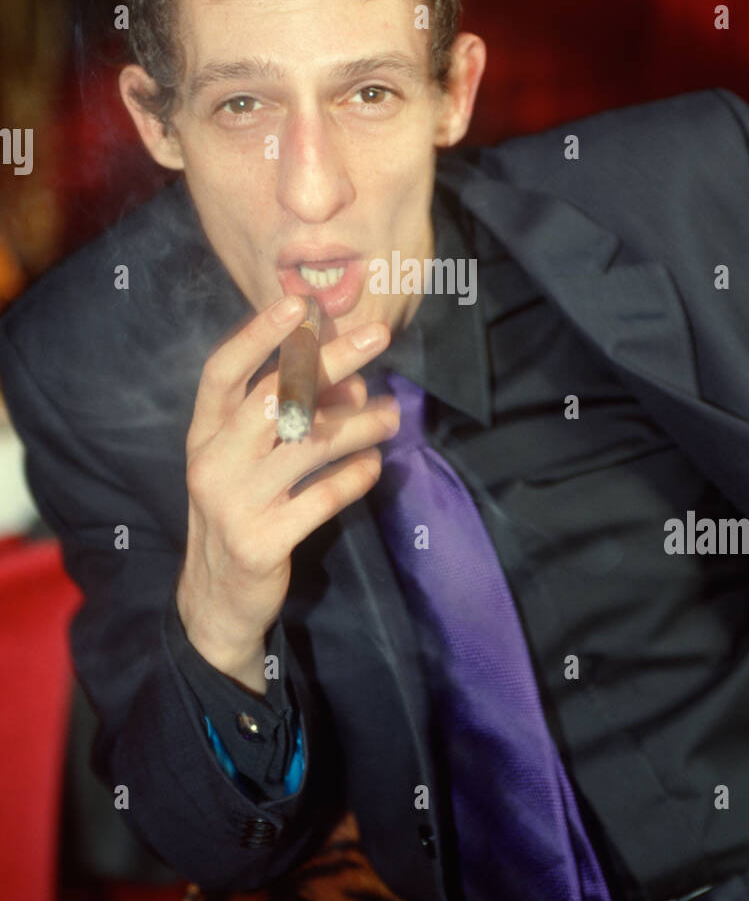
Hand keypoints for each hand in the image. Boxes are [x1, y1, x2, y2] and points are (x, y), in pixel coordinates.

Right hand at [176, 294, 397, 689]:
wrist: (217, 597)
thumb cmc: (242, 507)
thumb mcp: (252, 458)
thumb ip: (292, 416)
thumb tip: (352, 381)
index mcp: (204, 433)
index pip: (222, 371)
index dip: (258, 334)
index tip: (299, 303)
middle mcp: (212, 462)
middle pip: (273, 396)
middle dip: (329, 360)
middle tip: (378, 336)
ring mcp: (233, 504)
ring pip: (306, 444)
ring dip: (359, 422)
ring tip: (393, 416)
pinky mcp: (261, 543)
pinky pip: (321, 497)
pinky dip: (354, 475)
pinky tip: (374, 464)